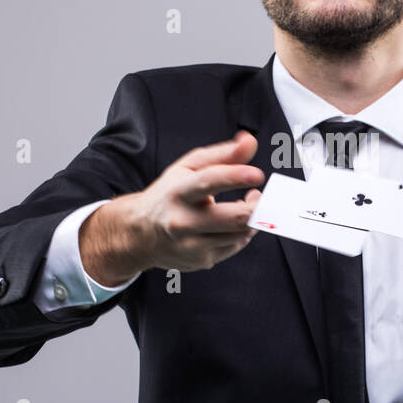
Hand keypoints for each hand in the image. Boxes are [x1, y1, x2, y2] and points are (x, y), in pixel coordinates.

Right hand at [97, 130, 264, 276]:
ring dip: (253, 219)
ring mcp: (192, 245)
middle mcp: (183, 220)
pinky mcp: (201, 261)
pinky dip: (243, 232)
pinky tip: (234, 223)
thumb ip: (222, 155)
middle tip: (262, 196)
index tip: (257, 175)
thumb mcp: (188, 168)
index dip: (235, 177)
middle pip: (234, 218)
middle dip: (258, 208)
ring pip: (240, 234)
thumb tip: (250, 142)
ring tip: (248, 205)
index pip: (209, 181)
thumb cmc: (169, 195)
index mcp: (178, 191)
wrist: (140, 233)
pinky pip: (236, 245)